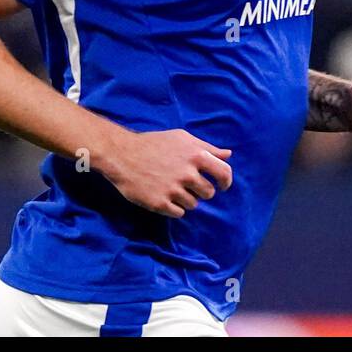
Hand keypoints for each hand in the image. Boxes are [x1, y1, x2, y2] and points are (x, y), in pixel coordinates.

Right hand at [99, 128, 232, 217]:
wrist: (122, 155)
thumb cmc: (154, 144)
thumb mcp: (182, 139)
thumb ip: (207, 147)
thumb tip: (228, 154)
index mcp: (196, 156)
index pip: (224, 173)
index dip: (226, 182)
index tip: (222, 186)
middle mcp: (187, 174)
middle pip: (208, 193)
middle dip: (201, 191)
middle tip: (188, 185)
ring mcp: (173, 190)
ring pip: (193, 204)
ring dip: (186, 199)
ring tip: (172, 188)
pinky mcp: (160, 203)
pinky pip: (179, 213)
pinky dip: (175, 208)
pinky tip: (165, 196)